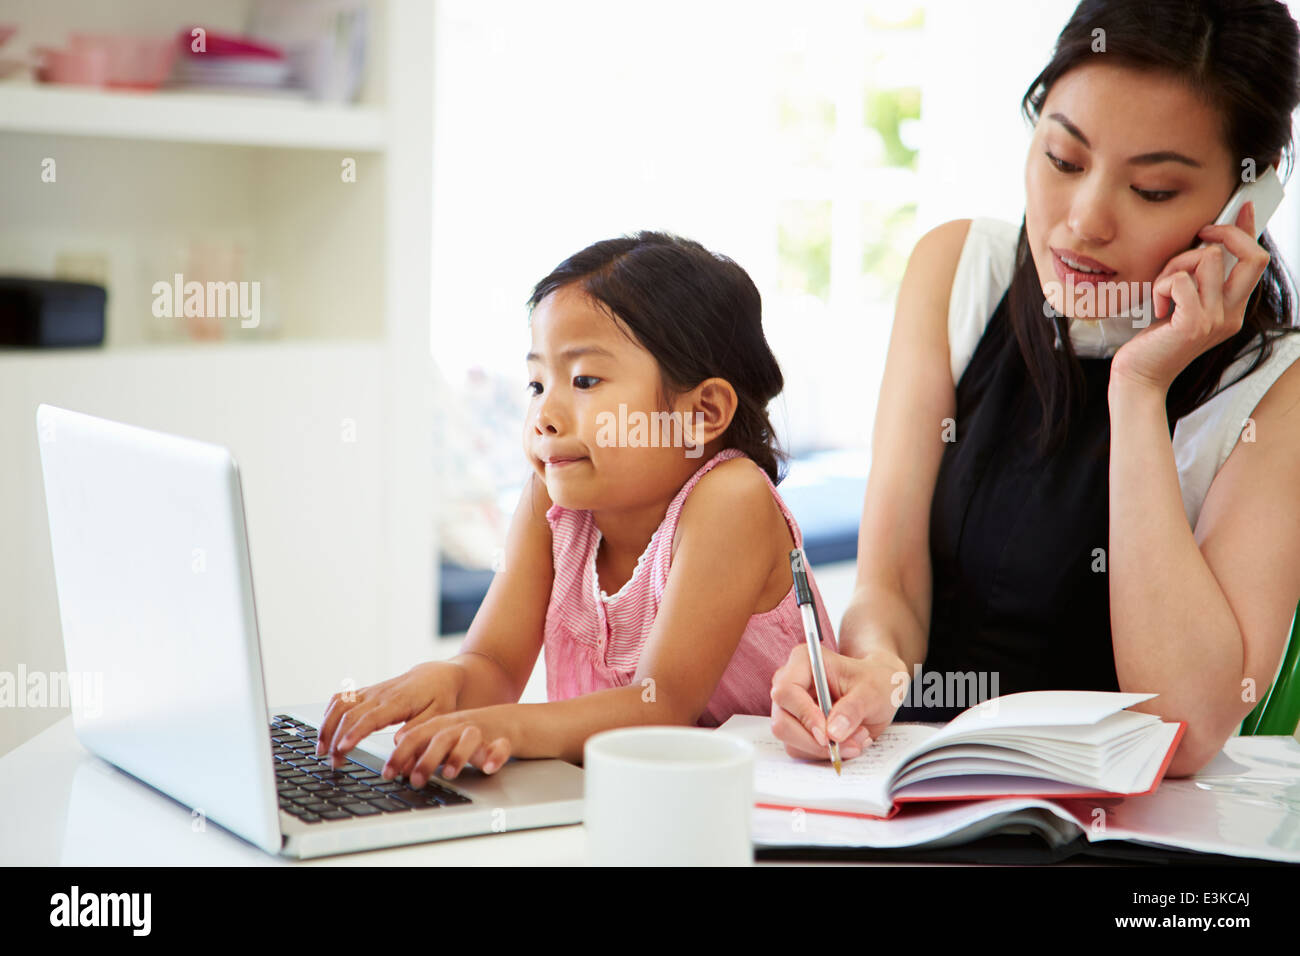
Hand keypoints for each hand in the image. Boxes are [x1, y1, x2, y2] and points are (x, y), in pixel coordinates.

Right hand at [316, 660, 466, 764]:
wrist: (438, 675)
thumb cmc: (440, 697)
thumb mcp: (439, 715)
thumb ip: (419, 730)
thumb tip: (397, 744)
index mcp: (398, 702)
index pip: (370, 718)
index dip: (354, 733)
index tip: (342, 749)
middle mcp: (380, 695)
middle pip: (349, 714)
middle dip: (335, 738)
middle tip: (332, 762)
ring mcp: (371, 691)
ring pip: (340, 705)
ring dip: (327, 727)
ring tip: (321, 750)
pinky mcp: (366, 692)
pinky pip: (342, 699)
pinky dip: (329, 713)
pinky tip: (325, 729)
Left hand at [382, 705, 517, 787]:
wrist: (510, 720)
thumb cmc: (469, 733)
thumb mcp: (443, 739)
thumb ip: (421, 751)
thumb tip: (398, 770)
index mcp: (441, 725)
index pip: (415, 736)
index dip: (400, 755)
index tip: (388, 774)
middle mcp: (459, 726)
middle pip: (440, 739)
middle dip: (426, 760)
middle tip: (415, 781)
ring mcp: (482, 732)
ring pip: (469, 739)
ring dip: (458, 756)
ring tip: (449, 774)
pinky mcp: (504, 741)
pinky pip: (501, 747)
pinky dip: (495, 757)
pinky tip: (489, 768)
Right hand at [769, 644, 906, 761]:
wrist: (879, 690)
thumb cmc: (874, 681)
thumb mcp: (872, 691)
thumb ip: (852, 709)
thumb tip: (833, 733)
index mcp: (803, 662)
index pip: (786, 692)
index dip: (805, 716)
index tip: (829, 735)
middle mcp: (790, 684)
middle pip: (782, 722)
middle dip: (816, 741)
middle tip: (851, 744)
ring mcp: (791, 709)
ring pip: (791, 741)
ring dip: (826, 749)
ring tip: (858, 737)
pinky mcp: (797, 728)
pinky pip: (801, 750)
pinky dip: (826, 753)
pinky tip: (849, 741)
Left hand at [1111, 201, 1269, 393]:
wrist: (1139, 377)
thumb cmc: (1154, 340)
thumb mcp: (1181, 306)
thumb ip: (1196, 282)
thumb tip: (1202, 246)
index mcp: (1232, 309)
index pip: (1255, 262)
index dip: (1249, 230)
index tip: (1239, 207)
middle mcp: (1231, 314)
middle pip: (1252, 256)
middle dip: (1225, 233)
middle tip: (1200, 234)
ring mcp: (1215, 320)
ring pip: (1206, 259)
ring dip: (1175, 265)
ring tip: (1161, 289)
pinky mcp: (1193, 324)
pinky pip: (1180, 279)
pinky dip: (1161, 285)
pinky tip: (1155, 306)